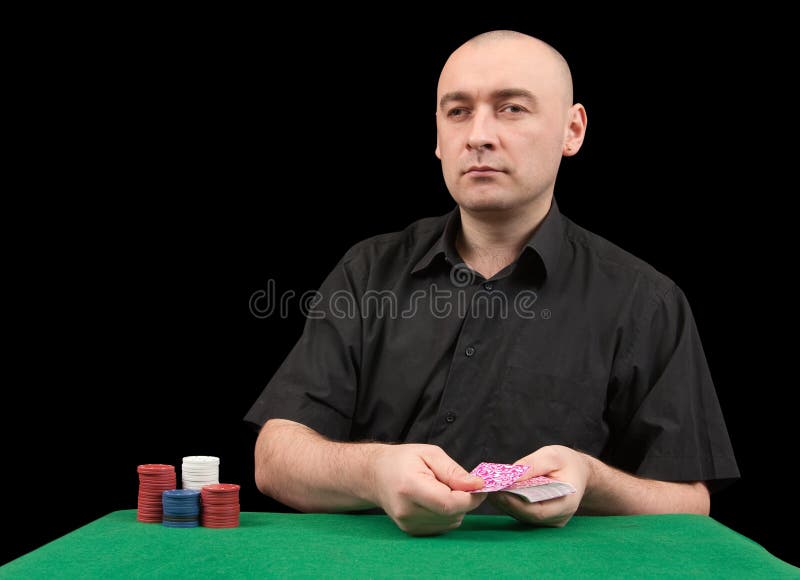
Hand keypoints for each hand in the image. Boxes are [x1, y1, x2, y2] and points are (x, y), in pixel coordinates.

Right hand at [369, 444, 485, 535]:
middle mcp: (407, 511)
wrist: (375, 475)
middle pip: (452, 514)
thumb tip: (477, 485)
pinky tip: (435, 500)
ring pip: (451, 522)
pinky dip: (447, 514)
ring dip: (456, 507)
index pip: (448, 503)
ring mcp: (408, 524)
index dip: (470, 498)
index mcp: (410, 487)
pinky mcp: (412, 531)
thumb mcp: (429, 454)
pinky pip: (443, 526)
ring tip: (441, 489)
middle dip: (464, 499)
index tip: (479, 486)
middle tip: (457, 482)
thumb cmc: (402, 460)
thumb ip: (453, 471)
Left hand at [488, 445, 589, 526]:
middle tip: (488, 489)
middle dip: (506, 502)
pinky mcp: (541, 518)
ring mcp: (550, 520)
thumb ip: (533, 465)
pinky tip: (499, 491)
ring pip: (522, 516)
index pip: (537, 511)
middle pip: (527, 515)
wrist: (578, 471)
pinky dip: (510, 503)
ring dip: (505, 503)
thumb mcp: (553, 456)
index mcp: (566, 503)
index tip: (499, 492)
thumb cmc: (566, 462)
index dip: (516, 504)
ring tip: (490, 489)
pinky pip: (523, 512)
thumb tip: (512, 475)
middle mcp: (558, 517)